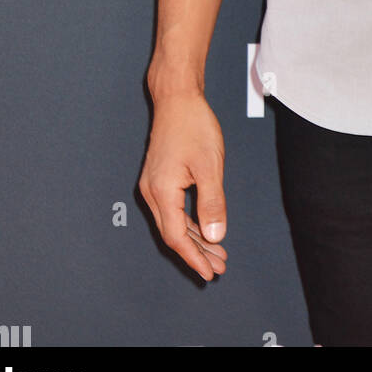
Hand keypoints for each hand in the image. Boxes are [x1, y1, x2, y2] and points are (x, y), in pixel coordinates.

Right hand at [139, 89, 228, 280]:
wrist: (177, 98)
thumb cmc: (193, 125)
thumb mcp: (210, 166)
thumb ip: (211, 203)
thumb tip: (215, 236)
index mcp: (162, 192)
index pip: (177, 237)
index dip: (194, 258)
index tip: (210, 273)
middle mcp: (152, 192)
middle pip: (174, 234)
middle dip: (197, 253)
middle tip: (219, 267)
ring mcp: (154, 184)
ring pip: (174, 222)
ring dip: (195, 238)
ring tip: (217, 252)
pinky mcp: (159, 177)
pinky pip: (173, 209)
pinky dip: (189, 221)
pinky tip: (204, 228)